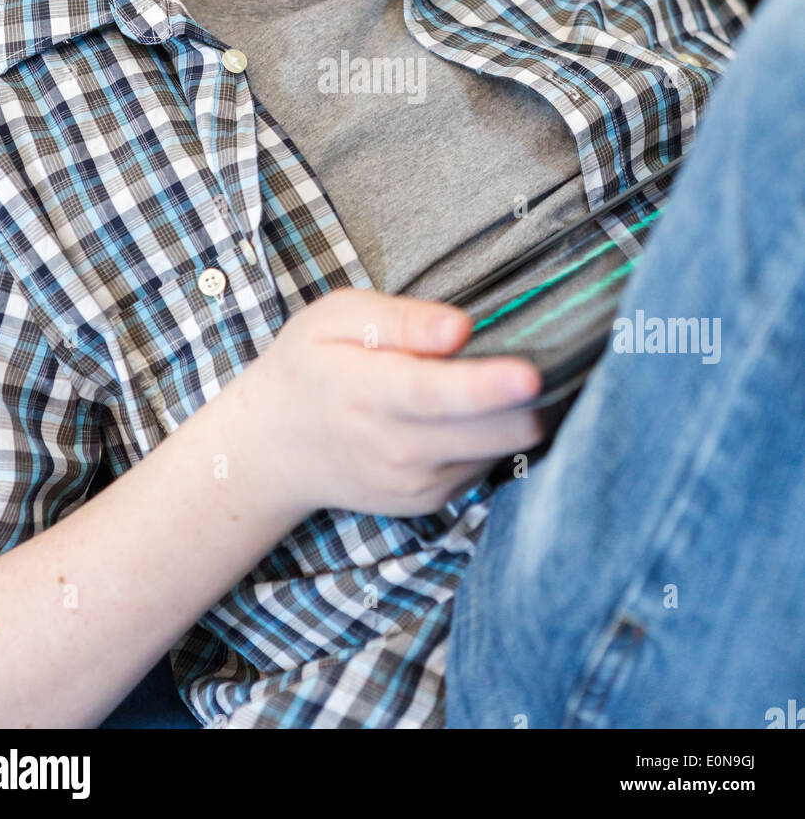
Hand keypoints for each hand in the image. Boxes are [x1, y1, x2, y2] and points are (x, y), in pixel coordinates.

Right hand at [240, 287, 544, 519]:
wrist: (275, 448)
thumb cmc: (311, 366)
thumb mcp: (335, 318)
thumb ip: (400, 319)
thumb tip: (461, 328)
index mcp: (369, 391)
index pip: (436, 394)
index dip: (488, 387)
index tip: (531, 375)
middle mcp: (396, 447)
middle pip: (490, 431)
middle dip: (531, 398)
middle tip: (544, 352)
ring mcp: (416, 483)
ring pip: (500, 449)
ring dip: (518, 414)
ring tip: (498, 376)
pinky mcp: (432, 501)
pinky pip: (487, 464)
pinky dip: (494, 436)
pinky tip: (470, 410)